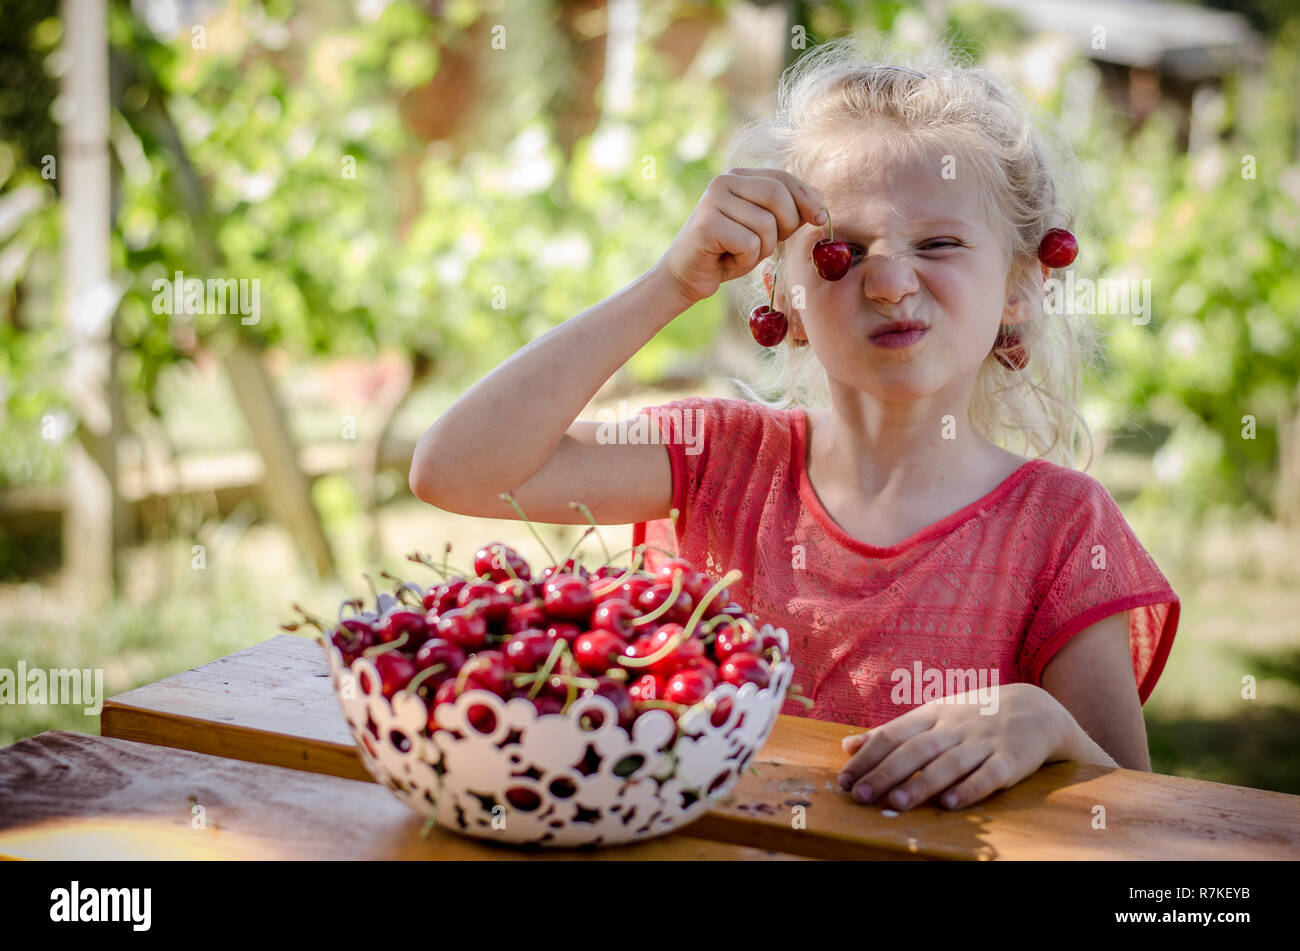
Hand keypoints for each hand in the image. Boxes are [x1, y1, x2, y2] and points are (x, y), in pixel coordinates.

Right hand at [655, 167, 825, 308]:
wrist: (685, 277)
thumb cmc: (727, 253)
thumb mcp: (763, 229)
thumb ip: (787, 211)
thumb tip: (820, 198)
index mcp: (738, 177)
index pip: (783, 178)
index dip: (807, 198)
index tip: (820, 218)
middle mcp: (724, 182)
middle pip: (778, 196)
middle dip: (786, 225)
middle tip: (769, 244)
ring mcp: (713, 201)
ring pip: (766, 225)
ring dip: (762, 249)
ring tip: (740, 253)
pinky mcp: (707, 224)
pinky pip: (749, 244)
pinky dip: (745, 260)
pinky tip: (727, 260)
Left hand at [836, 683, 1065, 810]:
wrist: (1036, 708)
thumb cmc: (973, 716)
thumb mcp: (931, 717)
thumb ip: (890, 734)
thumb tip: (847, 746)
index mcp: (930, 716)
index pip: (892, 735)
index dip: (867, 757)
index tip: (844, 780)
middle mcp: (953, 727)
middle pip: (915, 750)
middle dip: (885, 773)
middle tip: (861, 795)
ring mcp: (983, 742)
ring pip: (948, 763)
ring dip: (922, 784)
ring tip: (897, 802)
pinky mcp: (1011, 759)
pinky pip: (989, 775)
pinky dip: (970, 789)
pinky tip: (950, 804)